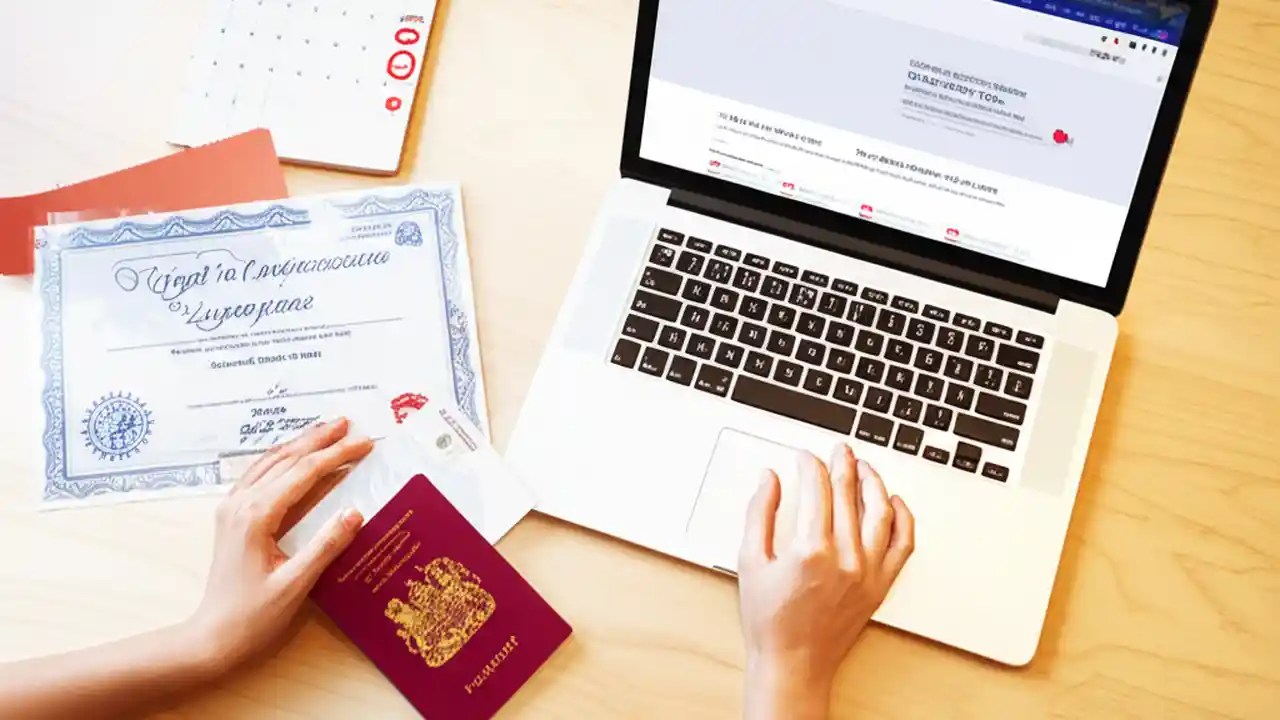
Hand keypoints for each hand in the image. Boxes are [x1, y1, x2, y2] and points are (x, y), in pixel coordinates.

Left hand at [187, 418, 373, 673]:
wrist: (212, 636)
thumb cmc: (254, 616)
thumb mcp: (296, 585)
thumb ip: (326, 546)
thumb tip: (356, 511)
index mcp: (256, 516)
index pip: (304, 473)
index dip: (336, 455)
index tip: (364, 444)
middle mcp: (240, 504)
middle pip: (285, 460)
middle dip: (318, 440)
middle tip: (348, 424)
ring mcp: (232, 508)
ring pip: (269, 463)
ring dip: (299, 444)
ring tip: (326, 431)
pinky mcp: (230, 517)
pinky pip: (258, 475)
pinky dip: (281, 459)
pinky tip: (293, 456)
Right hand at [737, 445, 914, 719]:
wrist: (794, 662)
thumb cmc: (769, 619)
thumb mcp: (750, 561)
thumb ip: (759, 513)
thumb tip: (770, 480)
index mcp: (810, 550)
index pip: (816, 489)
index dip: (809, 465)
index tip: (804, 457)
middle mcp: (845, 558)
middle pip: (848, 494)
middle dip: (842, 465)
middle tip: (838, 450)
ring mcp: (867, 571)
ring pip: (880, 512)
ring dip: (874, 482)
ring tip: (865, 466)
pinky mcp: (881, 585)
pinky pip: (903, 544)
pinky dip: (903, 518)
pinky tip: (894, 501)